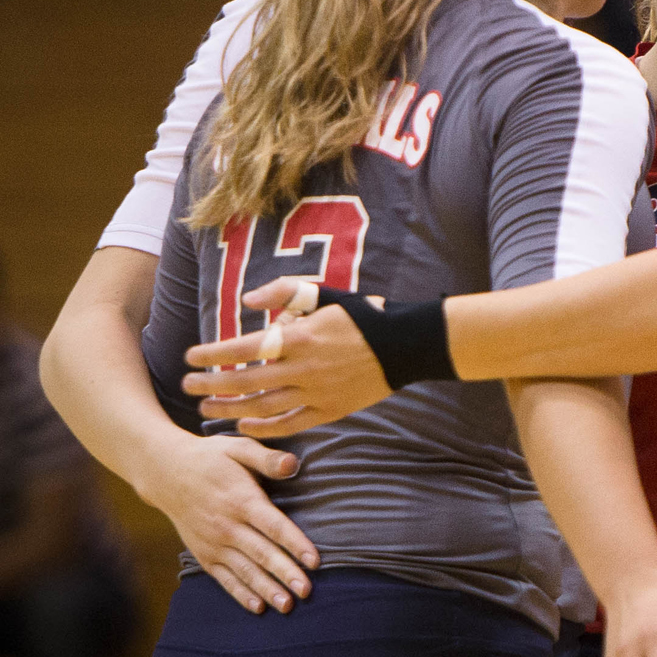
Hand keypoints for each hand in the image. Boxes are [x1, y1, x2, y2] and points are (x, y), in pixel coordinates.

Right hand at [138, 434, 316, 614]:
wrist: (166, 473)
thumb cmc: (210, 458)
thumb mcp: (238, 447)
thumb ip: (267, 458)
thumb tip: (293, 464)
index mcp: (241, 500)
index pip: (274, 526)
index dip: (295, 544)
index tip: (314, 561)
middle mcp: (227, 526)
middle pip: (262, 554)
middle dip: (285, 574)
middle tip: (306, 591)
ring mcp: (214, 543)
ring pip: (245, 570)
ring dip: (266, 589)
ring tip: (287, 605)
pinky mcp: (203, 553)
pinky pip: (224, 577)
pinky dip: (240, 593)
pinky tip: (258, 606)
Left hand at [183, 288, 390, 437]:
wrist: (406, 344)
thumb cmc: (363, 315)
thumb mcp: (325, 294)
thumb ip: (284, 292)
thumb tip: (247, 300)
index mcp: (301, 337)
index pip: (244, 349)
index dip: (213, 354)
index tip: (190, 356)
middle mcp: (304, 368)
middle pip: (246, 382)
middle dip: (211, 385)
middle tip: (187, 387)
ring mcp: (317, 392)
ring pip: (263, 406)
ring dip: (230, 409)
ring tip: (207, 410)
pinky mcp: (330, 410)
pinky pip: (290, 424)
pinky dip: (264, 428)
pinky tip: (244, 426)